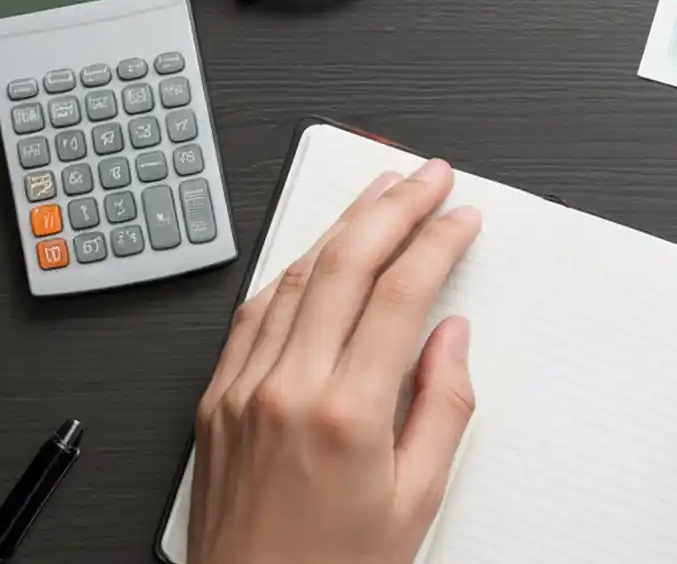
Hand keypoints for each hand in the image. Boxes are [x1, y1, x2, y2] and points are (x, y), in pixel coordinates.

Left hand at [189, 160, 481, 563]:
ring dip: (340, 226)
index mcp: (345, 415)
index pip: (400, 295)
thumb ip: (443, 408)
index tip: (461, 217)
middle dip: (393, 207)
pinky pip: (253, 312)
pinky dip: (290, 270)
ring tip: (377, 195)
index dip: (437, 243)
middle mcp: (286, 389)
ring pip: (293, 276)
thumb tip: (450, 337)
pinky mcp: (215, 400)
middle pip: (344, 265)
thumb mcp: (417, 500)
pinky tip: (313, 253)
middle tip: (426, 177)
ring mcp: (242, 390)